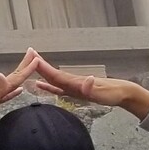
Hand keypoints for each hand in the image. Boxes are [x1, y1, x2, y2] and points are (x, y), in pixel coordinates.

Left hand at [0, 51, 39, 122]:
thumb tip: (4, 75)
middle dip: (25, 65)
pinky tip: (18, 90)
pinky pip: (7, 94)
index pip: (17, 76)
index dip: (27, 68)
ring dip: (22, 75)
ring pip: (12, 83)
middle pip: (15, 75)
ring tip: (29, 68)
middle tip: (34, 53)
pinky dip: (14, 91)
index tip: (37, 57)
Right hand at [21, 54, 148, 118]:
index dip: (44, 67)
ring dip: (42, 73)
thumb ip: (91, 87)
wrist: (121, 92)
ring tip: (29, 67)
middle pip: (52, 74)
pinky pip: (57, 88)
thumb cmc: (112, 94)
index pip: (56, 75)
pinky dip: (48, 86)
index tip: (33, 57)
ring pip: (53, 79)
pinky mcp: (75, 91)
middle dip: (40, 66)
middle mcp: (72, 82)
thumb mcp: (101, 93)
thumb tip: (86, 79)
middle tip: (27, 55)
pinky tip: (40, 85)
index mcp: (75, 82)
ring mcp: (73, 86)